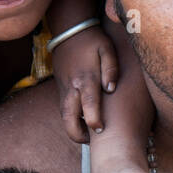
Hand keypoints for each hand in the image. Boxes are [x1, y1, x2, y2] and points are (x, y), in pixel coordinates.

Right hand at [52, 25, 119, 142]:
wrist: (69, 30)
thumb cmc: (93, 40)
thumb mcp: (107, 49)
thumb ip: (111, 69)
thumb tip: (111, 89)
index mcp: (86, 78)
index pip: (89, 104)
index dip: (94, 120)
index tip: (100, 131)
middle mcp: (72, 87)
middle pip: (68, 117)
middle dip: (77, 134)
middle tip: (90, 142)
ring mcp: (64, 88)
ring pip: (63, 116)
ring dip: (73, 128)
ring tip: (88, 136)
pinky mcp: (60, 88)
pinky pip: (63, 108)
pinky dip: (71, 119)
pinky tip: (83, 122)